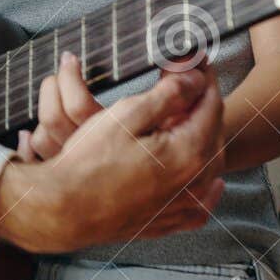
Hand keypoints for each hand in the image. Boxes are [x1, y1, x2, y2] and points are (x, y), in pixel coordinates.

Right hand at [0, 58, 226, 254]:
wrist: (65, 210)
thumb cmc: (89, 163)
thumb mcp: (126, 115)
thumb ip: (168, 95)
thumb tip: (195, 78)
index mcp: (189, 152)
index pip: (210, 103)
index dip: (203, 76)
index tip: (194, 58)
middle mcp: (195, 181)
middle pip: (214, 131)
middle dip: (202, 102)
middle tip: (186, 79)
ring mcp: (183, 205)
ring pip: (210, 163)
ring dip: (204, 135)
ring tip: (188, 115)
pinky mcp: (169, 221)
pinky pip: (201, 203)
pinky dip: (207, 186)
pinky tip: (209, 180)